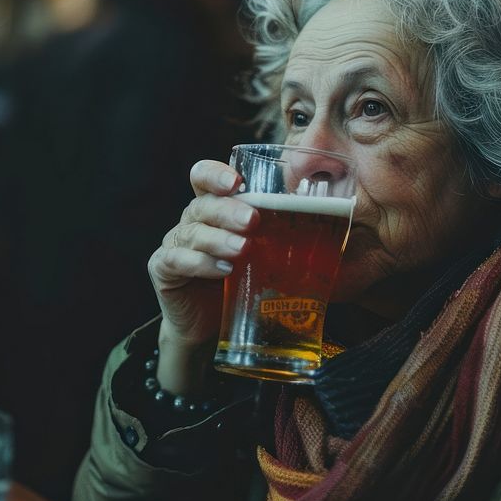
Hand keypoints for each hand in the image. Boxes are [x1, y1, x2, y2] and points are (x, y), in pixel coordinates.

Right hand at [147, 160, 258, 392]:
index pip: (203, 177)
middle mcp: (192, 220)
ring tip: (243, 250)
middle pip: (203, 204)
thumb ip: (281, 234)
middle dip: (229, 210)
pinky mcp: (164, 269)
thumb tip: (336, 218)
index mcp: (213, 208)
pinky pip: (178, 260)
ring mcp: (175, 243)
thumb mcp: (265, 254)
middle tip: (253, 221)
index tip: (237, 181)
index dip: (215, 174)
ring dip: (220, 239)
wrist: (210, 325)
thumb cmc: (242, 282)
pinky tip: (222, 270)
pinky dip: (201, 263)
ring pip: (193, 232)